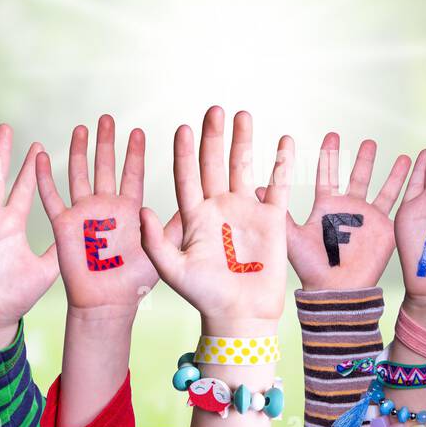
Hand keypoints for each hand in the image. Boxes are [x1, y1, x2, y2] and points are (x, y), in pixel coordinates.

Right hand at [40, 115, 162, 426]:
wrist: (107, 304)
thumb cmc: (136, 282)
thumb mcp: (162, 249)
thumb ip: (176, 226)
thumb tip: (201, 205)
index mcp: (129, 210)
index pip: (132, 173)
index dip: (134, 152)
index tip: (137, 130)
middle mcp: (105, 207)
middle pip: (105, 166)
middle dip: (106, 142)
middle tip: (107, 117)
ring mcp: (83, 214)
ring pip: (79, 174)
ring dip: (78, 151)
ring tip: (80, 128)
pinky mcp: (63, 225)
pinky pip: (51, 198)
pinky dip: (43, 177)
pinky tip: (38, 156)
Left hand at [140, 107, 291, 336]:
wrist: (240, 316)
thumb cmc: (205, 297)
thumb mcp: (172, 270)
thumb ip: (154, 241)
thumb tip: (142, 208)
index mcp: (194, 216)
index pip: (187, 176)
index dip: (184, 153)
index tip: (183, 128)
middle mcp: (219, 207)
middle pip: (214, 163)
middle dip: (214, 136)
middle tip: (214, 109)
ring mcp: (246, 210)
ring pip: (244, 166)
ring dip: (243, 141)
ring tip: (242, 115)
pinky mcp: (272, 219)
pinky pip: (278, 184)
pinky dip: (281, 163)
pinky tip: (284, 142)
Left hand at [262, 133, 409, 290]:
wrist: (336, 291)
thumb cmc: (311, 267)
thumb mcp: (292, 237)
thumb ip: (279, 212)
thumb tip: (255, 188)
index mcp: (326, 207)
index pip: (328, 174)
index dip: (330, 155)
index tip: (333, 134)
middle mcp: (348, 209)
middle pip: (358, 177)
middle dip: (364, 160)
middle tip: (369, 141)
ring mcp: (368, 218)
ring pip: (382, 188)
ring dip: (392, 171)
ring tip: (403, 155)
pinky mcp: (384, 228)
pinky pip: (399, 203)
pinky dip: (409, 186)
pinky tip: (417, 173)